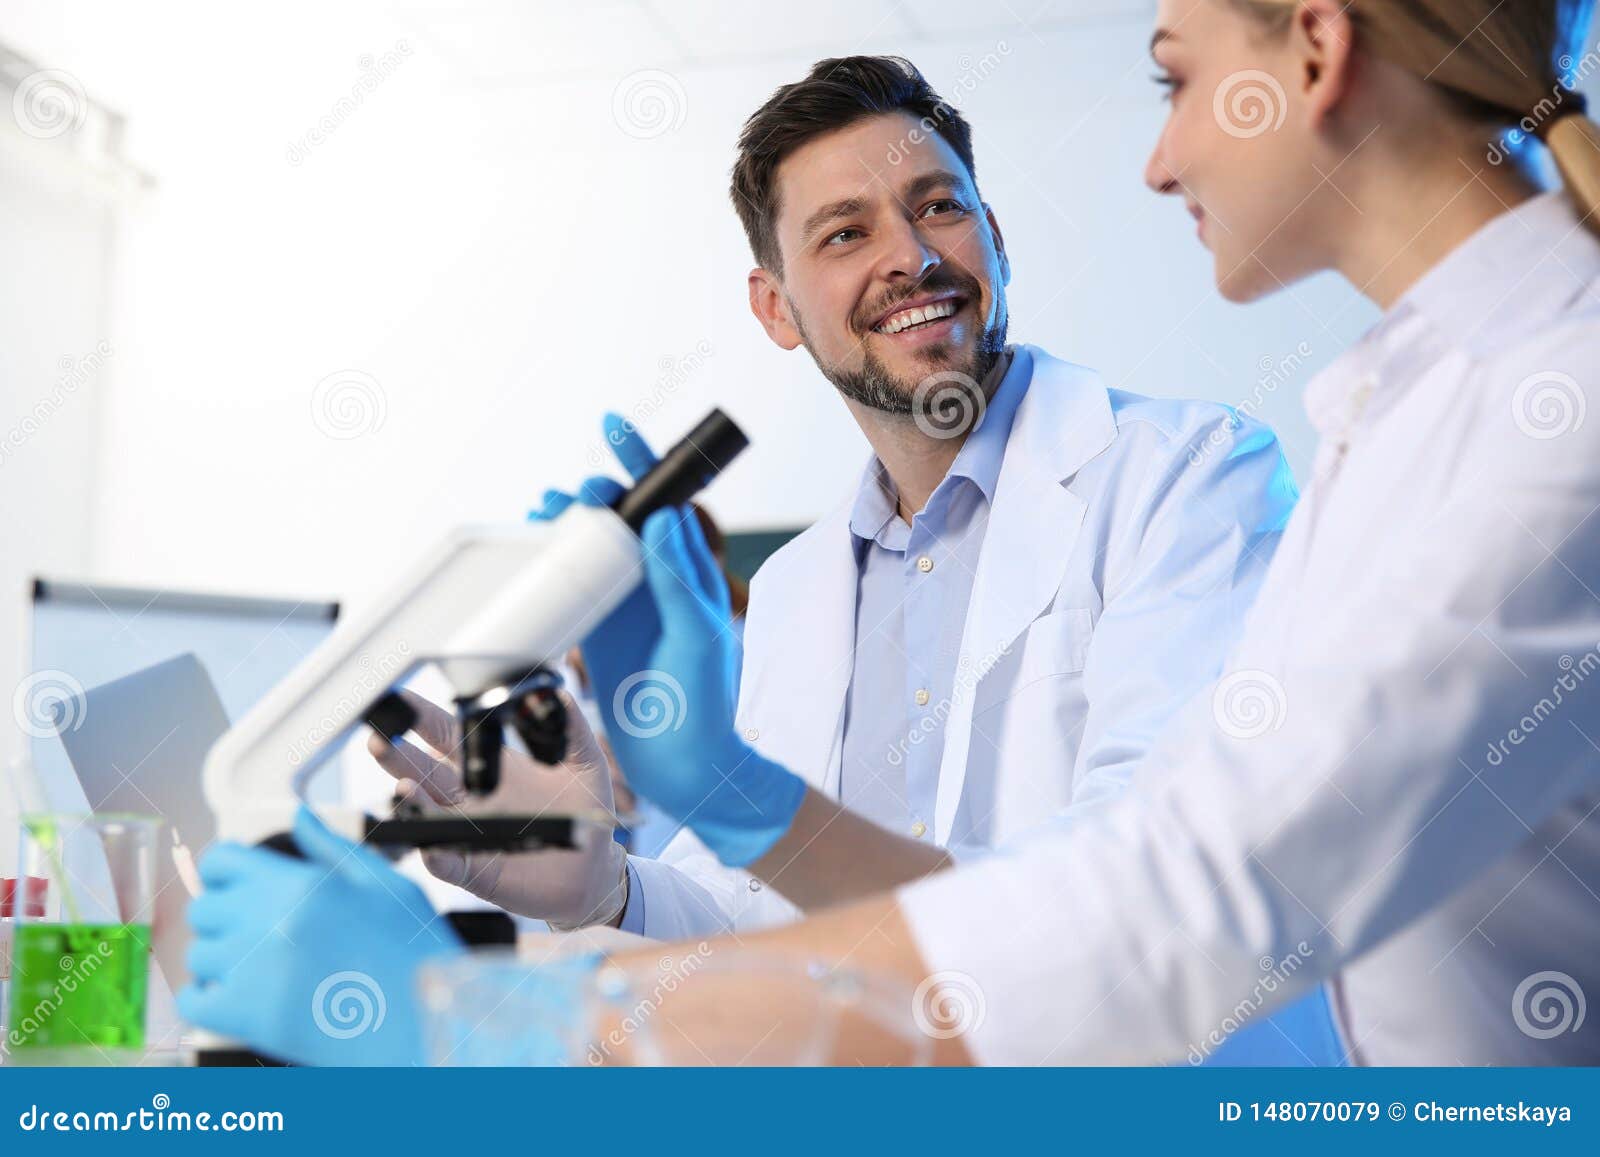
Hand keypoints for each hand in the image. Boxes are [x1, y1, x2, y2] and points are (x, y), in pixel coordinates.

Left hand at [178, 806, 462, 1066]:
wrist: (421, 1029)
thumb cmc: (413, 959)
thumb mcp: (387, 887)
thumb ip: (334, 849)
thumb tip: (299, 816)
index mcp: (301, 884)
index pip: (221, 861)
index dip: (226, 871)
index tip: (239, 886)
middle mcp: (267, 921)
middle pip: (204, 908)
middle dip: (226, 918)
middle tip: (262, 935)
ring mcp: (251, 970)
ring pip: (199, 956)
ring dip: (222, 962)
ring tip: (264, 972)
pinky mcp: (244, 1017)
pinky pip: (193, 1002)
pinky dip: (210, 1001)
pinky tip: (244, 999)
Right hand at [367, 689, 628, 927]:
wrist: (595, 868)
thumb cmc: (585, 813)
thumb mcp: (586, 764)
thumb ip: (572, 729)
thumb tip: (559, 694)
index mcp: (492, 766)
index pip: (449, 737)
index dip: (423, 720)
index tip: (401, 703)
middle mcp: (471, 798)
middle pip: (425, 772)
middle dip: (400, 756)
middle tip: (380, 738)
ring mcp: (470, 833)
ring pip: (428, 816)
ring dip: (412, 804)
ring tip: (402, 789)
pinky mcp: (477, 870)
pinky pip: (448, 862)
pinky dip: (436, 854)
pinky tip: (429, 845)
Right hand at [531, 415, 805, 865]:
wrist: (686, 767)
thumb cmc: (706, 704)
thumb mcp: (697, 635)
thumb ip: (680, 578)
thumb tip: (667, 516)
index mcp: (685, 570)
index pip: (665, 500)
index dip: (641, 460)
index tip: (615, 428)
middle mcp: (653, 580)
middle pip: (617, 516)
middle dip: (593, 493)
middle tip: (572, 498)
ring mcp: (621, 605)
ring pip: (586, 547)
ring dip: (564, 525)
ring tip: (542, 513)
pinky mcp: (594, 632)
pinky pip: (566, 587)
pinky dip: (547, 567)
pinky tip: (529, 555)